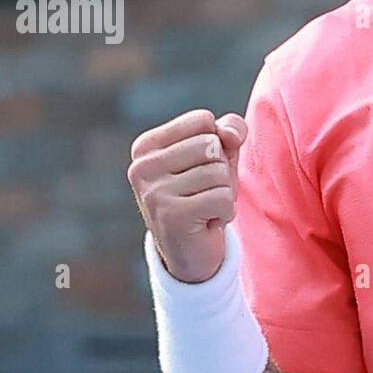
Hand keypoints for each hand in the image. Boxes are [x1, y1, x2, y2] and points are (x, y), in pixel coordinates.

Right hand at [127, 109, 247, 283]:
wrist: (193, 252)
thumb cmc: (205, 196)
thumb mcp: (220, 156)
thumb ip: (229, 131)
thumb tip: (231, 133)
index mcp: (147, 146)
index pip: (203, 120)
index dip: (217, 145)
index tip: (200, 171)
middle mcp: (142, 167)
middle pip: (211, 145)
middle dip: (221, 172)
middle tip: (204, 193)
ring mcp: (153, 191)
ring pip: (218, 172)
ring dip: (224, 193)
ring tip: (205, 208)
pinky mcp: (171, 215)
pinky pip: (222, 197)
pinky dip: (225, 211)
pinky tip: (207, 222)